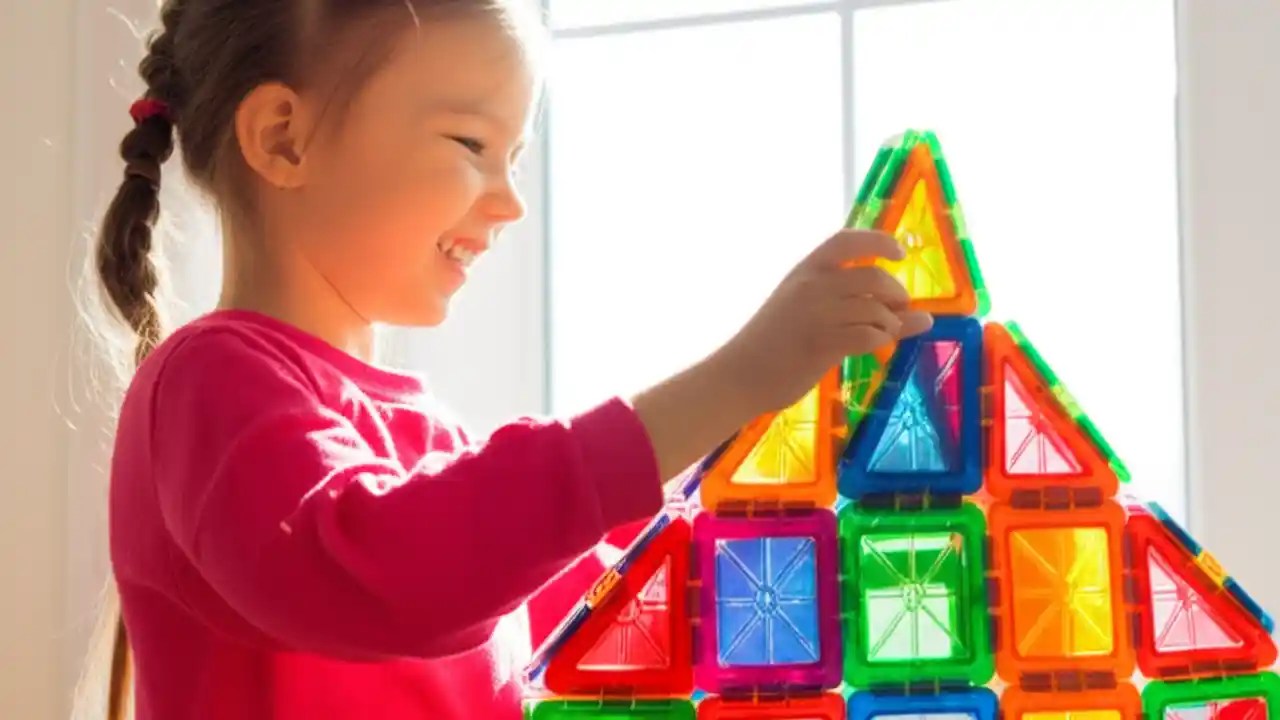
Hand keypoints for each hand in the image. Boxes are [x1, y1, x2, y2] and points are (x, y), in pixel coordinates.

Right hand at [632, 229, 930, 481]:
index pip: (847, 241)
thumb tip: (916, 310)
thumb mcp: (805, 309)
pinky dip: (880, 340)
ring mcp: (816, 315)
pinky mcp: (821, 344)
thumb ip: (850, 303)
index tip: (898, 254)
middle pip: (873, 278)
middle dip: (896, 294)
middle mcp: (811, 286)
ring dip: (890, 323)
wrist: (739, 374)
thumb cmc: (771, 342)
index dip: (879, 241)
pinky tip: (876, 347)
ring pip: (875, 309)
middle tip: (898, 310)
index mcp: (805, 270)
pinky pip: (868, 335)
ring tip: (884, 333)